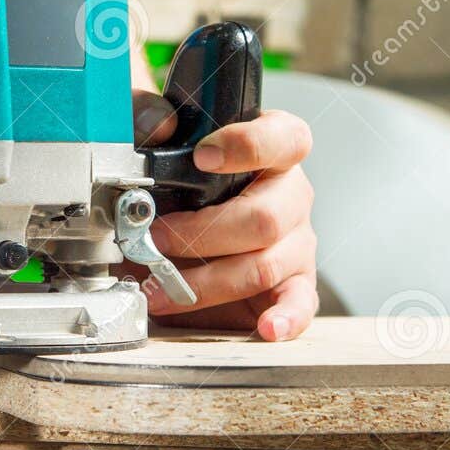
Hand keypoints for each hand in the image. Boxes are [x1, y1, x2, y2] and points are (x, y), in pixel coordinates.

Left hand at [133, 91, 317, 339]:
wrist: (181, 232)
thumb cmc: (183, 186)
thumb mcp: (160, 146)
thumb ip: (150, 120)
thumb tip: (158, 125)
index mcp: (273, 151)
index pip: (283, 139)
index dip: (247, 146)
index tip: (202, 156)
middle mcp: (291, 196)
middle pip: (265, 217)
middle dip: (201, 233)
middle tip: (154, 239)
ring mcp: (296, 242)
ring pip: (265, 264)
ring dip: (206, 281)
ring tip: (161, 288)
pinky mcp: (293, 284)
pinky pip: (300, 303)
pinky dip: (285, 318)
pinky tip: (267, 328)